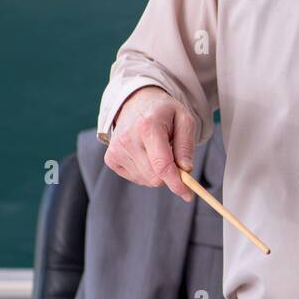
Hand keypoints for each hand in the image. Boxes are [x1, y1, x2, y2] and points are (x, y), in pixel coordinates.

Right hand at [103, 86, 196, 200]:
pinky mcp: (111, 158)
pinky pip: (136, 178)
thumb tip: (186, 170)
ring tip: (157, 150)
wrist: (136, 103)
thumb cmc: (164, 112)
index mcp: (148, 127)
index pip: (162, 165)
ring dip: (157, 172)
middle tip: (175, 160)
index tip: (188, 195)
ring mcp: (116, 150)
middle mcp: (128, 139)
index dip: (176, 183)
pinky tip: (145, 154)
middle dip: (170, 175)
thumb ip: (187, 145)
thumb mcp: (184, 120)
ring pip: (146, 180)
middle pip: (155, 178)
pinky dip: (146, 171)